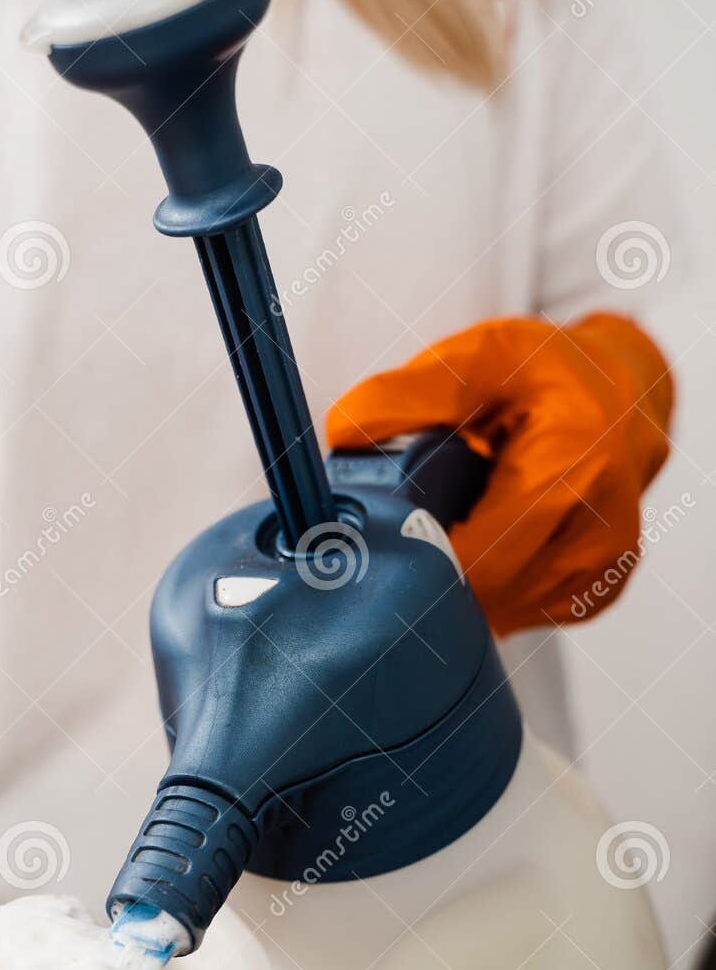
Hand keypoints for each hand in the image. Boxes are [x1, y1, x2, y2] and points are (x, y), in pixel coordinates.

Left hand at [326, 313, 672, 634]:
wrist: (625, 395)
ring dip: (462, 585)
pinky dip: (492, 592)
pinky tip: (485, 546)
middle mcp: (600, 526)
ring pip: (501, 613)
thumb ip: (409, 392)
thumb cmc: (552, 373)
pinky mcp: (598, 590)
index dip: (421, 561)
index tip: (382, 545)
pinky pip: (522, 615)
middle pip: (486, 595)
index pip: (480, 558)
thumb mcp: (481, 355)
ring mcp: (603, 567)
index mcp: (574, 465)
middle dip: (433, 574)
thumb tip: (345, 433)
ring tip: (450, 530)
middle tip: (402, 540)